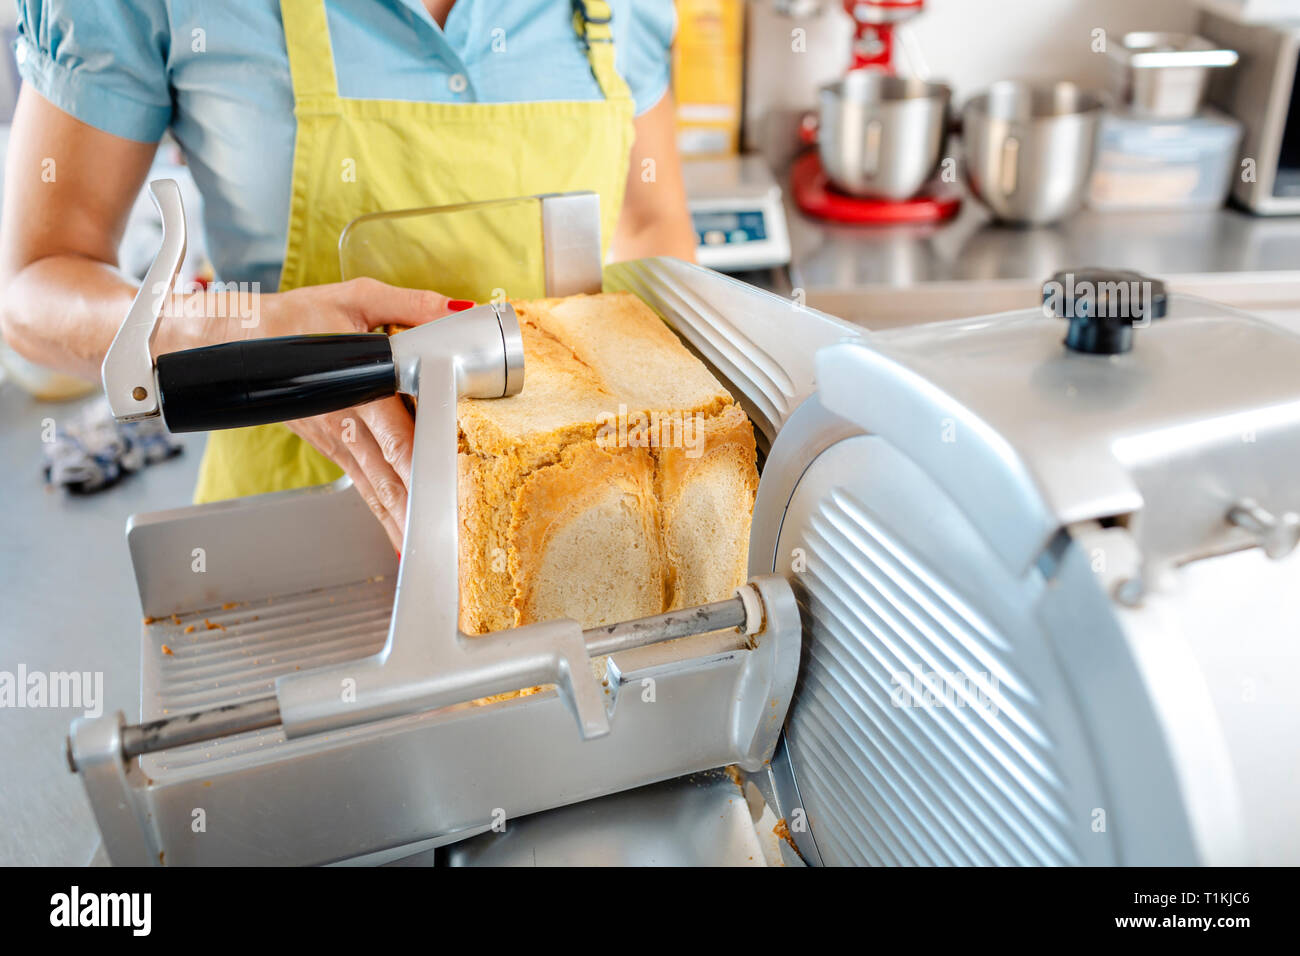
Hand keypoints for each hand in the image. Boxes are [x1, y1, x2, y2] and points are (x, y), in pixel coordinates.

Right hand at [256, 278, 470, 549]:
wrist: (238, 341)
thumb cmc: (296, 319)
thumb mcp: (356, 298)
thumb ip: (411, 306)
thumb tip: (457, 310)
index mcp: (355, 388)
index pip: (395, 433)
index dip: (418, 462)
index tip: (442, 486)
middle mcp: (346, 422)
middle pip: (389, 473)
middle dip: (417, 506)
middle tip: (446, 535)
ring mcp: (337, 440)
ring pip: (376, 487)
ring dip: (400, 520)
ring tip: (427, 550)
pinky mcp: (333, 448)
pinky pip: (364, 485)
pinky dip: (382, 514)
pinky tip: (398, 538)